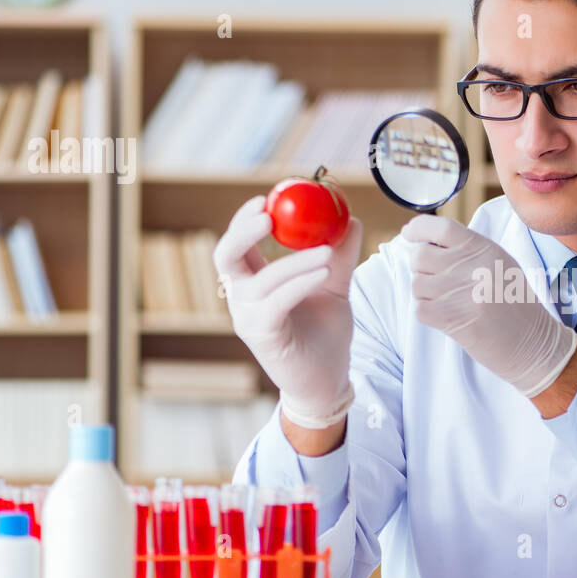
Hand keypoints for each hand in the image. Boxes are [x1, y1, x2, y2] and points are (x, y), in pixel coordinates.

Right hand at [213, 194, 363, 425]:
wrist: (328, 380)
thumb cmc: (324, 334)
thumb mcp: (335, 287)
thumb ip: (339, 255)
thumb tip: (350, 218)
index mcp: (254, 282)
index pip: (236, 243)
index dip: (245, 219)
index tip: (267, 197)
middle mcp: (243, 298)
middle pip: (226, 255)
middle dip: (243, 231)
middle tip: (269, 215)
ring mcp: (248, 318)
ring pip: (262, 280)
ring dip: (294, 261)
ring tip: (326, 252)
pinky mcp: (262, 336)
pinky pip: (276, 302)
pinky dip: (299, 283)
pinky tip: (322, 272)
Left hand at [401, 213, 576, 396]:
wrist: (536, 343)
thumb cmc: (515, 304)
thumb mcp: (500, 264)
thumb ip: (467, 251)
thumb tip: (425, 242)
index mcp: (485, 249)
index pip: (441, 227)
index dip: (418, 228)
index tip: (409, 234)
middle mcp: (474, 267)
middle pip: (420, 256)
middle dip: (420, 268)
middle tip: (436, 280)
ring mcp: (463, 293)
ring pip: (417, 284)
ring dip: (425, 294)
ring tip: (449, 302)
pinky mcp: (455, 320)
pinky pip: (420, 309)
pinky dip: (428, 314)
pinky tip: (447, 317)